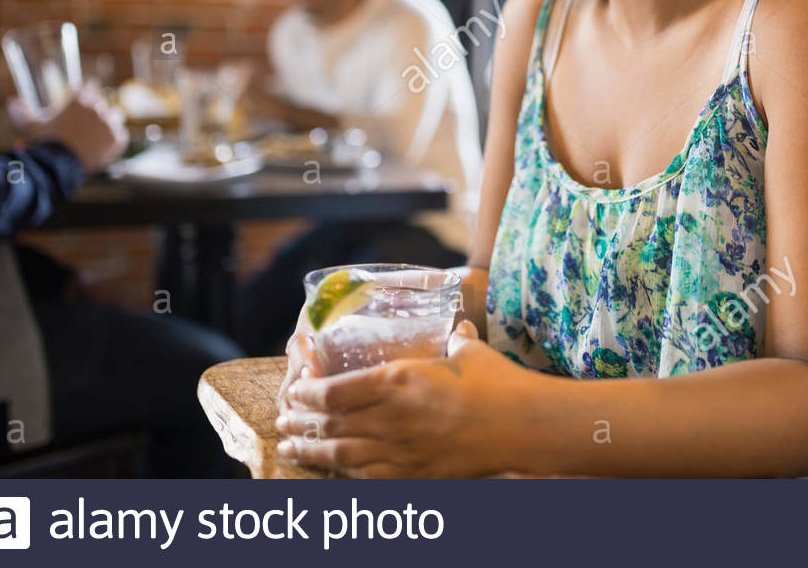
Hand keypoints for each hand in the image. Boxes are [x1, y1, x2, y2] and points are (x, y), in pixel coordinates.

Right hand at [12, 82, 127, 173]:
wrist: (60, 165)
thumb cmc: (45, 143)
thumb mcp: (31, 126)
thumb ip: (22, 112)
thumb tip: (11, 101)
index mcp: (80, 100)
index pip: (90, 85)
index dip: (87, 92)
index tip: (84, 100)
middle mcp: (97, 108)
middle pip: (102, 104)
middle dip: (95, 112)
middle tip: (85, 126)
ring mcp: (110, 123)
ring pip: (114, 118)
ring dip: (107, 124)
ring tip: (95, 137)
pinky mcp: (118, 138)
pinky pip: (120, 135)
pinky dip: (113, 140)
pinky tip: (101, 148)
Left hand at [275, 320, 530, 477]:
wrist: (524, 427)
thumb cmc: (500, 384)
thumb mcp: (470, 352)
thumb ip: (455, 340)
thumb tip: (457, 329)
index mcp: (398, 380)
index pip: (334, 390)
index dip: (306, 390)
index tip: (295, 387)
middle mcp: (390, 418)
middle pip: (329, 423)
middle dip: (299, 420)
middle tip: (282, 418)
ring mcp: (400, 451)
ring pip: (339, 455)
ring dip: (310, 450)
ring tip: (291, 446)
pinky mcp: (415, 476)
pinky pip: (366, 479)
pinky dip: (342, 474)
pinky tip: (332, 471)